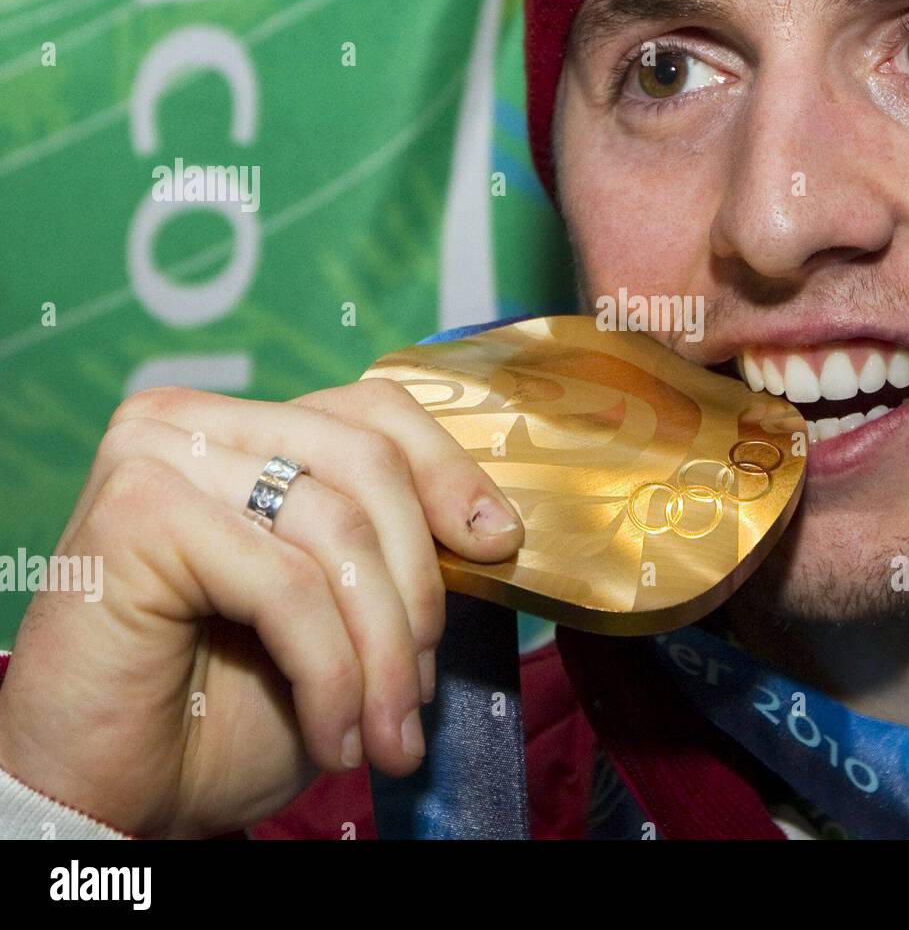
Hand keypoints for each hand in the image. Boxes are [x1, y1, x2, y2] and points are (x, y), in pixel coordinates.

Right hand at [0, 378, 522, 837]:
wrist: (112, 794)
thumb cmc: (224, 706)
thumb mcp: (337, 612)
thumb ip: (391, 549)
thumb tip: (491, 526)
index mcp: (246, 430)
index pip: (374, 411)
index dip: (449, 474)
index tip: (498, 545)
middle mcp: (195, 422)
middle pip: (369, 463)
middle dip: (418, 590)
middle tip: (420, 692)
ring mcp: (161, 455)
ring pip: (337, 531)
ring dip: (380, 653)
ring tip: (386, 732)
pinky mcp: (138, 511)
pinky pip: (288, 586)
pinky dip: (331, 674)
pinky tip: (336, 736)